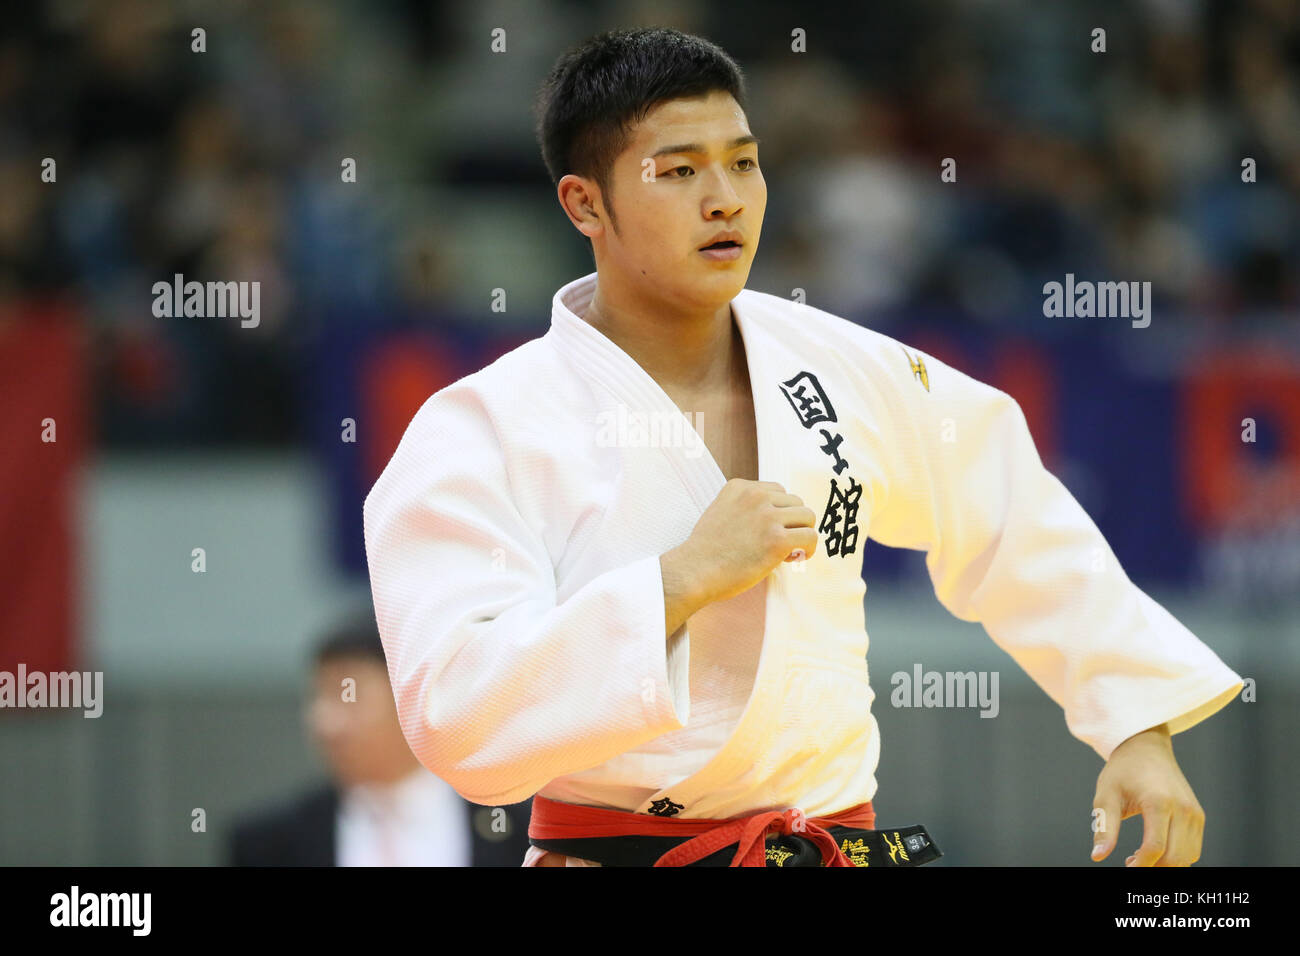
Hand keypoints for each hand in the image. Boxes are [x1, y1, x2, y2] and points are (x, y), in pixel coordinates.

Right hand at [674, 479, 817, 605]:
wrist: (693, 572)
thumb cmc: (705, 552)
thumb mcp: (720, 513)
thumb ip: (745, 508)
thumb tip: (776, 519)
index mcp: (739, 487)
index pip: (778, 491)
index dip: (778, 513)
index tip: (769, 531)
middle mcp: (755, 496)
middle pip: (796, 502)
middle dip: (792, 523)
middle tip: (779, 544)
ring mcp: (767, 516)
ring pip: (807, 517)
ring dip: (801, 534)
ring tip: (786, 552)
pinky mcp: (777, 540)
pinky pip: (810, 537)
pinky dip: (808, 549)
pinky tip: (794, 558)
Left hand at [1090, 723, 1205, 865]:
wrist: (1146, 748)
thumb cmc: (1123, 771)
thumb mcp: (1106, 795)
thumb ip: (1105, 828)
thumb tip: (1098, 856)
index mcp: (1159, 802)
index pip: (1155, 847)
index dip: (1140, 865)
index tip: (1125, 867)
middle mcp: (1183, 809)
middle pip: (1175, 857)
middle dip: (1153, 868)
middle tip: (1130, 862)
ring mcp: (1194, 813)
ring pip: (1187, 857)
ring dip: (1166, 865)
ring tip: (1139, 855)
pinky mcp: (1198, 816)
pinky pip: (1193, 849)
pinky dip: (1176, 857)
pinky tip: (1154, 849)